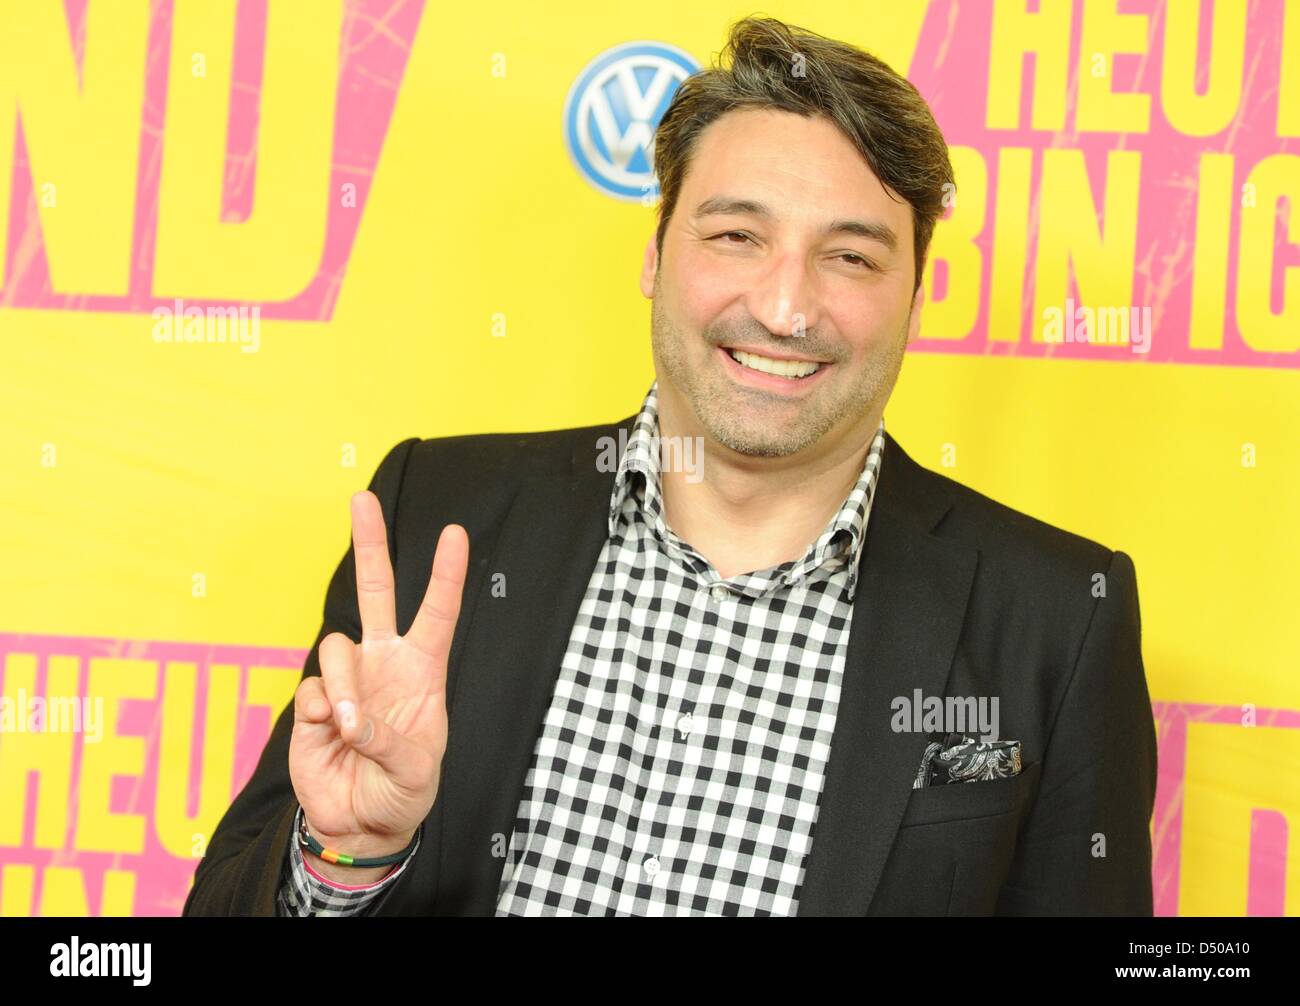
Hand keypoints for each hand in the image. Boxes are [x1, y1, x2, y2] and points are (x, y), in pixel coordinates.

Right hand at [289, 490, 468, 870]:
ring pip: (336, 646)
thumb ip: (388, 741)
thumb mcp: (415, 770)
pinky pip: (312, 688)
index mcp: (422, 670)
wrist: (363, 823)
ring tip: (352, 727)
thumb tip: (348, 716)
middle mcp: (383, 663)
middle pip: (374, 592)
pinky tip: (332, 736)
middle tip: (362, 497)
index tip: (456, 533)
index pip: (437, 613)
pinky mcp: (313, 703)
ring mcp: (346, 679)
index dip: (446, 574)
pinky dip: (323, 712)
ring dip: (345, 684)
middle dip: (370, 543)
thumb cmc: (404, 790)